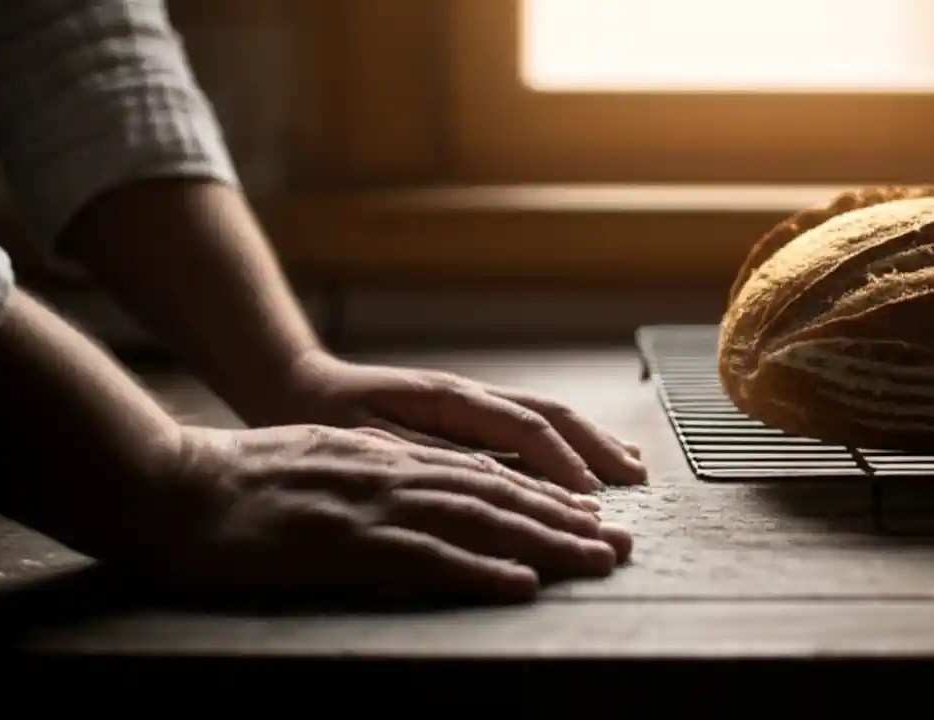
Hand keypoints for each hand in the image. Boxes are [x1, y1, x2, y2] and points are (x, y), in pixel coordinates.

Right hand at [138, 424, 630, 602]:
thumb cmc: (239, 482)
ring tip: (594, 561)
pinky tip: (519, 585)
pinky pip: (426, 558)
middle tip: (617, 544)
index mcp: (388, 455)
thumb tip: (422, 498)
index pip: (482, 473)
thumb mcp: (322, 464)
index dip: (541, 494)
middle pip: (497, 492)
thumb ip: (375, 476)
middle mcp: (393, 471)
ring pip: (479, 519)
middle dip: (564, 518)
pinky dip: (479, 570)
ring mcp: (373, 504)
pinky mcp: (346, 542)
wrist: (173, 484)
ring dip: (543, 542)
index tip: (587, 514)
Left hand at [261, 351, 647, 492]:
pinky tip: (585, 464)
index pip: (522, 426)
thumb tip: (489, 476)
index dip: (560, 461)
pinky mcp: (470, 419)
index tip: (592, 497)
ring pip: (547, 418)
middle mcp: (471, 396)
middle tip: (637, 481)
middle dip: (596, 447)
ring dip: (591, 442)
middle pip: (550, 415)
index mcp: (450, 398)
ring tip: (631, 467)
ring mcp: (474, 404)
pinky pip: (530, 429)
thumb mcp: (369, 443)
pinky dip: (566, 446)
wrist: (297, 388)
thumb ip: (428, 458)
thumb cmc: (328, 418)